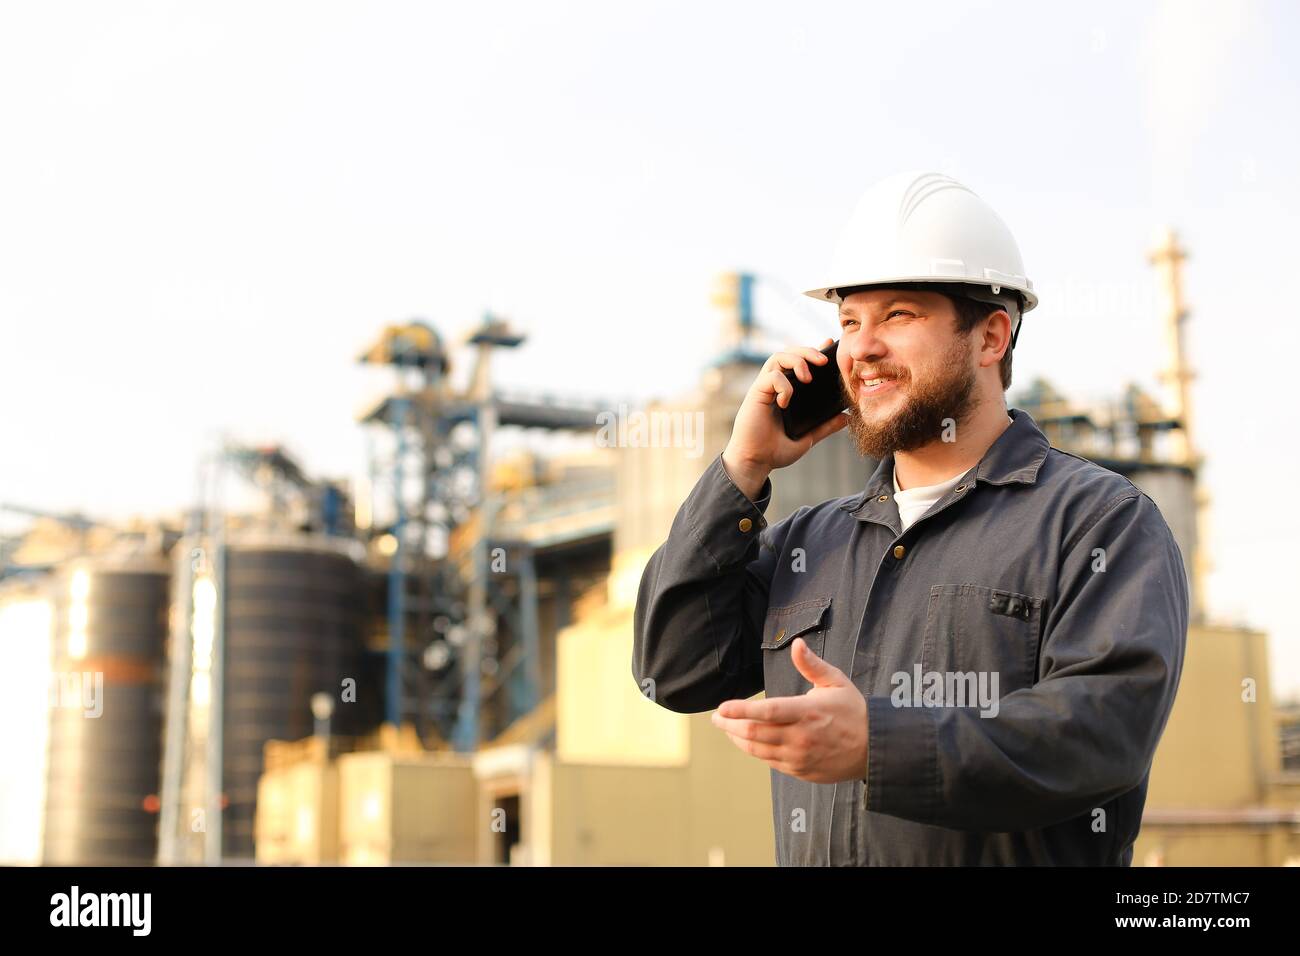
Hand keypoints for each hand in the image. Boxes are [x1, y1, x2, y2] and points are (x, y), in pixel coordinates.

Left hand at [710, 637, 867, 783]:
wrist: (873, 749)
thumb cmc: (853, 711)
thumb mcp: (837, 682)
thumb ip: (812, 665)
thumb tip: (797, 644)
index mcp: (808, 712)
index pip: (768, 712)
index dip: (741, 711)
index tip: (722, 708)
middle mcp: (801, 737)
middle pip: (755, 733)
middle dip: (730, 725)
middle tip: (716, 718)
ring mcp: (799, 757)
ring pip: (758, 750)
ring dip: (738, 739)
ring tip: (726, 728)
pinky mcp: (800, 770)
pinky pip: (769, 761)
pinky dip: (754, 750)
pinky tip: (747, 741)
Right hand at [721, 338, 848, 496]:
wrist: (755, 462)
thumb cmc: (775, 450)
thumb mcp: (808, 438)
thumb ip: (825, 427)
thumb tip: (847, 418)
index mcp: (786, 391)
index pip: (800, 362)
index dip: (813, 350)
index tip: (829, 344)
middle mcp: (774, 386)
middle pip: (789, 352)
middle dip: (808, 351)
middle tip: (824, 360)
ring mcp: (764, 388)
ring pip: (778, 357)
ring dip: (796, 361)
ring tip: (808, 377)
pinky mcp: (756, 393)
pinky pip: (771, 377)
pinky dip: (783, 385)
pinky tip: (786, 402)